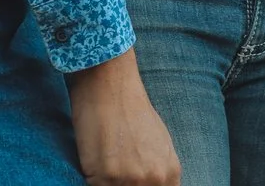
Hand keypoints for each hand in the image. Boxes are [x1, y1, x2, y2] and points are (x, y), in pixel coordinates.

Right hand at [68, 51, 180, 185]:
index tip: (132, 183)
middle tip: (117, 173)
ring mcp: (129, 180)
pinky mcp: (104, 177)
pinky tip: (96, 162)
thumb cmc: (134, 113)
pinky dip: (94, 181)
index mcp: (170, 174)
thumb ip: (158, 172)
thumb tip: (153, 185)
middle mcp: (153, 180)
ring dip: (110, 184)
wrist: (110, 88)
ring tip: (107, 166)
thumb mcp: (160, 146)